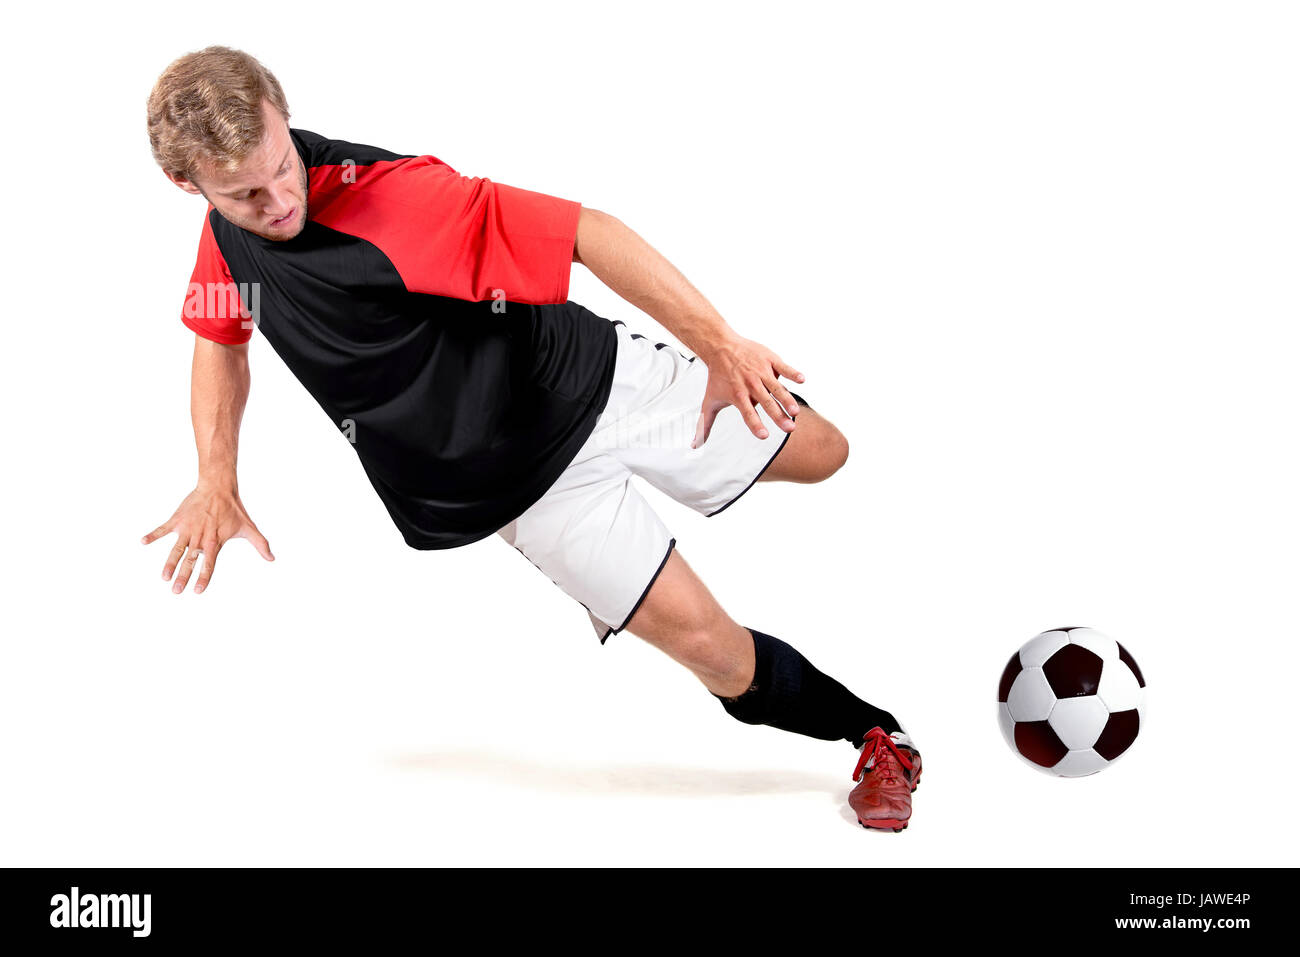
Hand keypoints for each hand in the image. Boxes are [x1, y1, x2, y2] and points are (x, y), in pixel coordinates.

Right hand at [141, 485, 273, 593]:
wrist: (218, 487)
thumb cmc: (233, 510)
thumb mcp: (248, 528)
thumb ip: (260, 544)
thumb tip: (272, 558)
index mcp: (215, 542)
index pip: (209, 563)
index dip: (204, 577)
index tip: (198, 591)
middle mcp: (200, 537)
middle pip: (190, 561)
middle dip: (183, 577)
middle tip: (176, 591)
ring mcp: (187, 529)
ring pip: (176, 549)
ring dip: (169, 563)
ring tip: (163, 577)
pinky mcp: (177, 520)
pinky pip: (162, 529)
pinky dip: (153, 535)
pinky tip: (142, 542)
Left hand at [693, 335, 805, 447]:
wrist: (720, 347)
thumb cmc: (717, 377)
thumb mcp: (709, 401)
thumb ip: (705, 424)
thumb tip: (695, 445)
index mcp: (738, 395)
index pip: (747, 413)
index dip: (755, 424)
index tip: (764, 436)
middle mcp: (750, 384)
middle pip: (766, 402)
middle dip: (778, 416)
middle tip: (789, 428)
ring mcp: (761, 371)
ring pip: (776, 387)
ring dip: (787, 399)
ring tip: (795, 412)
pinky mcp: (769, 360)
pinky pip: (783, 367)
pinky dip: (792, 373)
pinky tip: (802, 380)